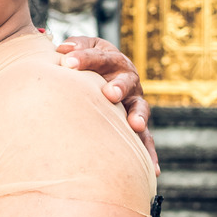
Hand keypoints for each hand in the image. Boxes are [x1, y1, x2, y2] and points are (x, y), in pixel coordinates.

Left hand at [57, 36, 158, 173]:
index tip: (67, 63)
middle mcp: (128, 80)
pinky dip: (150, 153)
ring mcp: (134, 103)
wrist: (103, 73)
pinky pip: (146, 139)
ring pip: (140, 109)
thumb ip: (74, 47)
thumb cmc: (87, 61)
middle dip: (119, 87)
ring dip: (138, 116)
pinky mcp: (136, 124)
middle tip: (109, 94)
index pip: (99, 57)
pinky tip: (153, 170)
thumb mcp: (82, 48)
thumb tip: (63, 50)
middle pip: (126, 82)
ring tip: (135, 125)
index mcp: (113, 60)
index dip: (84, 59)